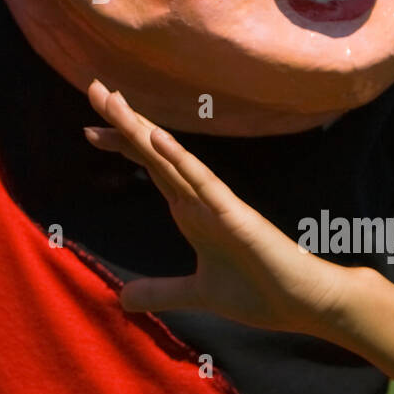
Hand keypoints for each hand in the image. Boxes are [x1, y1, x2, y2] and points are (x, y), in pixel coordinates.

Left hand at [84, 80, 357, 338]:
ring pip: (172, 158)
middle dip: (124, 123)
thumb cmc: (260, 292)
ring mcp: (218, 203)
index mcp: (192, 209)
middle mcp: (201, 197)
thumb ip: (162, 293)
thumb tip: (123, 299)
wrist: (305, 304)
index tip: (89, 130)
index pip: (151, 167)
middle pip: (155, 151)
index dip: (122, 146)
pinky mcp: (236, 216)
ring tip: (114, 102)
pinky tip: (156, 139)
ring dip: (142, 129)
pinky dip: (180, 159)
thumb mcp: (197, 295)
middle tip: (94, 89)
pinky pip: (203, 182)